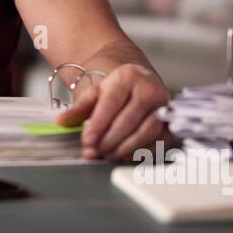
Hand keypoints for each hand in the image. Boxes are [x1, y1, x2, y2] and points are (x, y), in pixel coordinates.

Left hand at [55, 63, 169, 161]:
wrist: (135, 81)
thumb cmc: (113, 89)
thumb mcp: (93, 93)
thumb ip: (78, 108)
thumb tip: (62, 121)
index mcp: (128, 76)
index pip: (112, 102)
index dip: (99, 124)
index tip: (87, 140)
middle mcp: (149, 88)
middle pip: (129, 119)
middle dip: (110, 140)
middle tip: (95, 152)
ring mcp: (163, 105)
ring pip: (147, 131)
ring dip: (125, 148)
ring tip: (107, 155)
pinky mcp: (170, 121)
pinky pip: (159, 141)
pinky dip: (142, 152)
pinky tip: (125, 156)